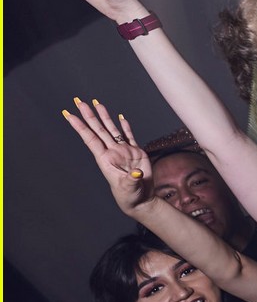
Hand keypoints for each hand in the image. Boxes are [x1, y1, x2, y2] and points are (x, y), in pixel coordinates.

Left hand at [62, 98, 155, 215]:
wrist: (141, 200)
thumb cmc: (131, 196)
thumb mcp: (129, 189)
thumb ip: (131, 180)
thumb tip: (136, 173)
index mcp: (105, 159)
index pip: (90, 139)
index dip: (80, 126)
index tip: (69, 114)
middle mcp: (112, 152)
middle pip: (98, 130)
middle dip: (89, 115)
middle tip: (79, 101)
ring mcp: (124, 151)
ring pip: (112, 129)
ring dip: (104, 117)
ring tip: (96, 103)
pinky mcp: (136, 153)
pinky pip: (129, 135)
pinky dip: (125, 126)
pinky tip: (120, 117)